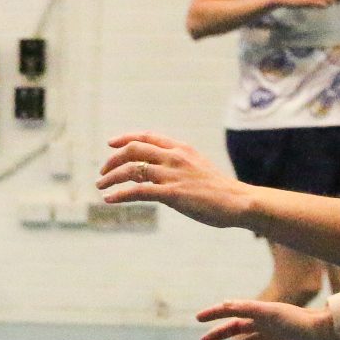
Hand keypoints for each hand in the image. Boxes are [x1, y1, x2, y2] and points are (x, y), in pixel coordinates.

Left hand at [96, 132, 256, 228]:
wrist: (239, 202)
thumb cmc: (219, 189)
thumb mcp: (197, 168)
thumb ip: (176, 166)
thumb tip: (152, 172)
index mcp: (181, 149)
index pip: (147, 137)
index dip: (126, 138)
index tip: (111, 144)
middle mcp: (174, 157)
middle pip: (133, 150)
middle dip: (112, 160)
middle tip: (102, 173)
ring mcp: (172, 174)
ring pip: (131, 170)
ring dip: (111, 178)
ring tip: (101, 187)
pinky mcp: (172, 193)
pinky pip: (138, 191)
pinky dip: (120, 194)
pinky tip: (110, 200)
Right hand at [197, 297, 339, 339]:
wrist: (330, 334)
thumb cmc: (301, 321)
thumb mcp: (271, 313)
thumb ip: (248, 308)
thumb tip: (224, 304)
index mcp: (262, 314)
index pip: (233, 312)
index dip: (215, 314)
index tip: (198, 319)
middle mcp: (269, 326)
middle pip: (238, 330)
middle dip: (220, 335)